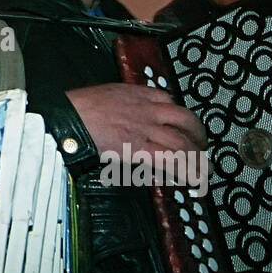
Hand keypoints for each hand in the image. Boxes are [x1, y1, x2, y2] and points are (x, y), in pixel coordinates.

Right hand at [66, 83, 206, 183]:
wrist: (69, 116)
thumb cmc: (77, 108)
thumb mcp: (104, 97)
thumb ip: (119, 106)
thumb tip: (122, 122)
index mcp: (136, 93)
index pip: (167, 99)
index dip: (177, 115)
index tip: (180, 125)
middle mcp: (147, 109)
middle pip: (185, 118)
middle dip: (197, 134)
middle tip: (200, 146)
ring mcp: (146, 128)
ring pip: (182, 141)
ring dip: (196, 157)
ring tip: (202, 169)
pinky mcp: (140, 147)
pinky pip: (170, 159)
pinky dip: (185, 169)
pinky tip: (191, 179)